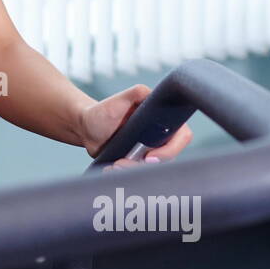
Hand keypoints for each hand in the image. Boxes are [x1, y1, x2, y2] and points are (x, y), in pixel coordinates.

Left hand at [76, 84, 193, 168]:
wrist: (87, 126)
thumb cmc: (106, 110)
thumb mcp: (121, 99)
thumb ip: (138, 92)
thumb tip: (150, 94)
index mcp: (165, 122)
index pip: (182, 138)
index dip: (170, 150)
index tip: (149, 156)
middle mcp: (162, 140)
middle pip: (167, 160)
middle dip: (145, 166)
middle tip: (122, 162)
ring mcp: (151, 154)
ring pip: (152, 171)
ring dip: (132, 172)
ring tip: (113, 165)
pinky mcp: (138, 165)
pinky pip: (138, 176)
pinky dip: (124, 175)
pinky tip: (110, 169)